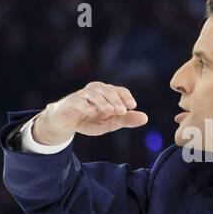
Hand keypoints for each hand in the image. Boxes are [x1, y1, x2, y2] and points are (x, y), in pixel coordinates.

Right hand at [32, 81, 147, 143]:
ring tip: (110, 111)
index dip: (126, 97)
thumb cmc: (90, 120)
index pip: (119, 91)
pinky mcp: (71, 102)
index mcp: (107, 93)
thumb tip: (145, 118)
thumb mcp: (110, 123)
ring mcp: (83, 95)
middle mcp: (96, 90)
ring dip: (103, 103)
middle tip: (122, 111)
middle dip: (116, 101)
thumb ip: (126, 120)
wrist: (67, 123)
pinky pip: (79, 101)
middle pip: (108, 91)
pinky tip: (93, 112)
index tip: (132, 106)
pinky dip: (86, 106)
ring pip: (94, 95)